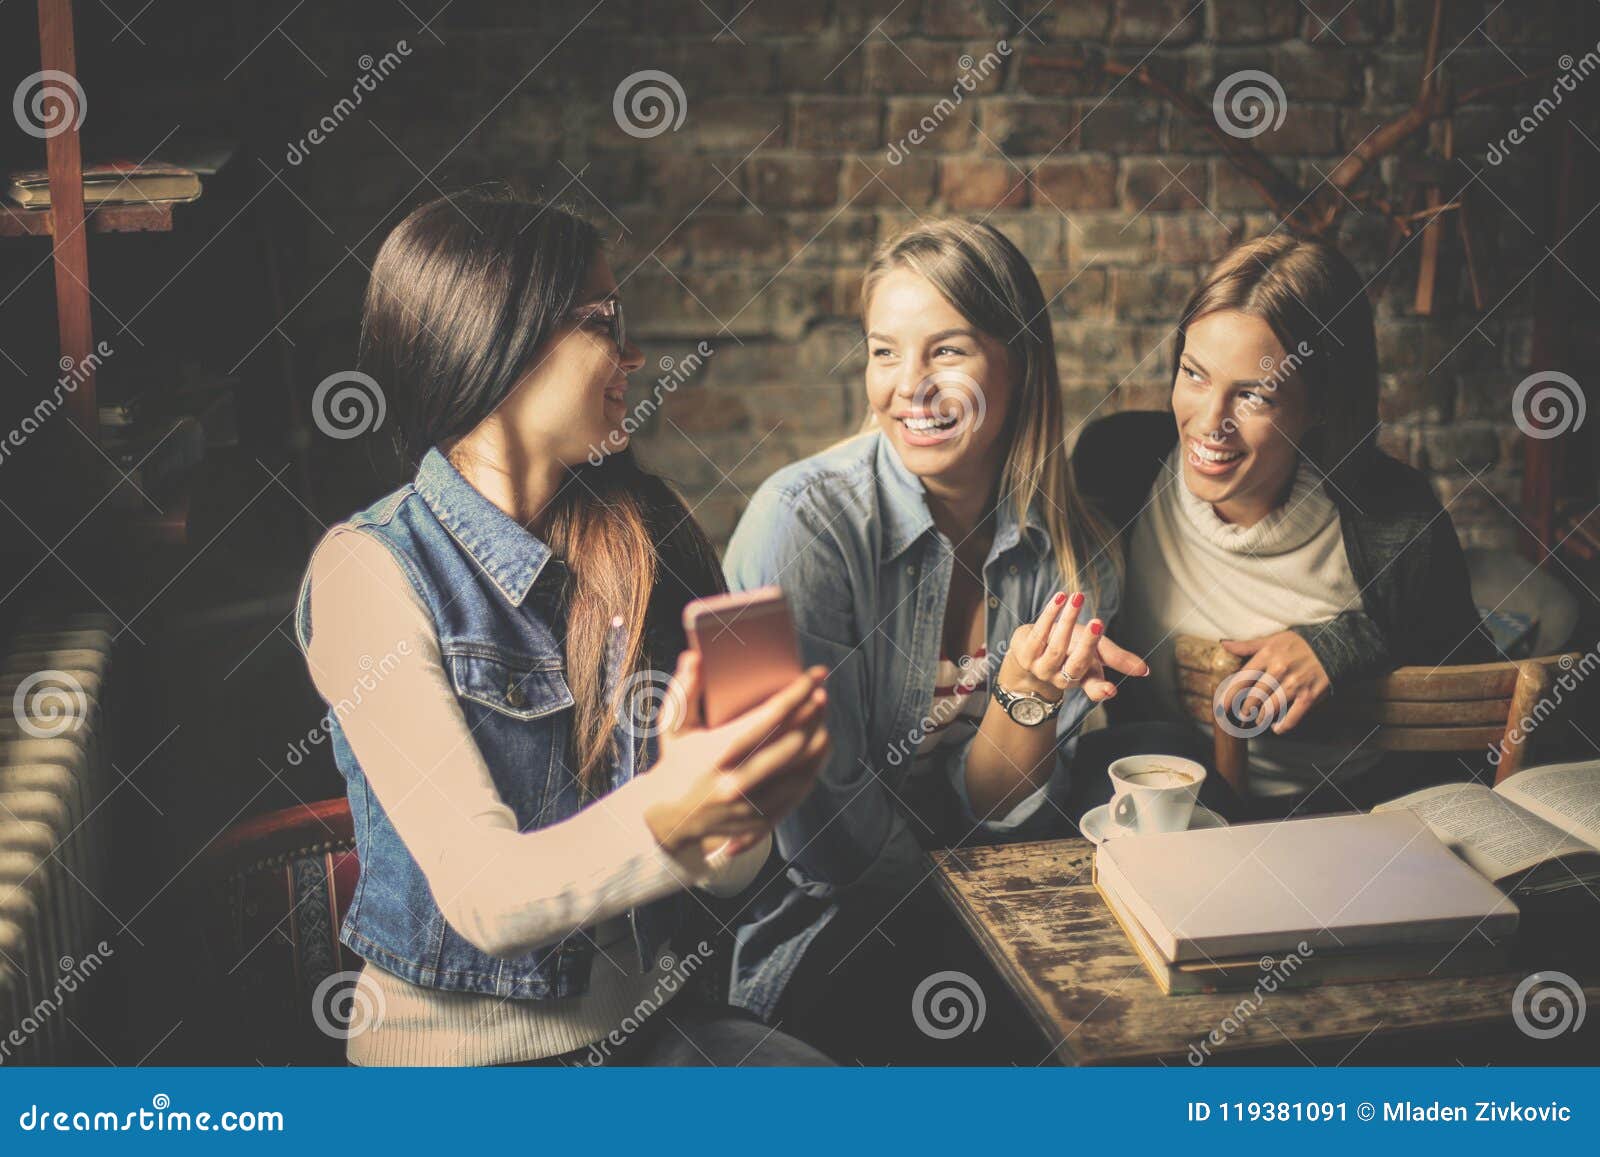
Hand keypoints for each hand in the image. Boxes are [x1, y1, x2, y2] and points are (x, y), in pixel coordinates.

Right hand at [641, 650, 830, 858]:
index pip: (770, 717)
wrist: (670, 818)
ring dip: (819, 740)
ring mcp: (752, 806)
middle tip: (821, 694)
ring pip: (804, 769)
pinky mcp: (762, 821)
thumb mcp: (673, 726)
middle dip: (815, 714)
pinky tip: (816, 750)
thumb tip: (694, 658)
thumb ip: (684, 690)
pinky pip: (800, 792)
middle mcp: (737, 781)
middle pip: (795, 743)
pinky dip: (812, 767)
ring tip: (822, 719)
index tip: (816, 675)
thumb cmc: (676, 761)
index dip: (798, 693)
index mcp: (717, 754)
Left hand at [999, 591, 1149, 704]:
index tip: (1112, 690)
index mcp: (1082, 679)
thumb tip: (1145, 670)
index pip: (1093, 685)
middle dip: (1088, 644)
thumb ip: (1117, 659)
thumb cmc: (1070, 648)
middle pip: (1077, 664)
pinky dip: (1050, 614)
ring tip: (1078, 597)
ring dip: (1068, 619)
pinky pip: (1039, 633)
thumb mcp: (1096, 652)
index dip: (1101, 689)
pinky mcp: (1025, 653)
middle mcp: (1061, 678)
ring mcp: (1041, 667)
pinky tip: (1060, 598)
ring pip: (1058, 646)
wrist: (1032, 647)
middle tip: (1097, 623)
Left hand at [1218, 631, 1329, 733]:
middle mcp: (1279, 671)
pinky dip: (1281, 727)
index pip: (1241, 679)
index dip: (1228, 696)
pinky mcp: (1309, 697)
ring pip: (1269, 710)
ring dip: (1260, 719)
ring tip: (1258, 719)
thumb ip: (1247, 645)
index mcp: (1267, 656)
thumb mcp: (1272, 639)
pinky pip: (1291, 719)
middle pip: (1253, 698)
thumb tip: (1224, 644)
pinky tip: (1276, 727)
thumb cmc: (1299, 643)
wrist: (1333, 646)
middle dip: (1244, 711)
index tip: (1221, 708)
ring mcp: (1294, 685)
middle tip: (1242, 716)